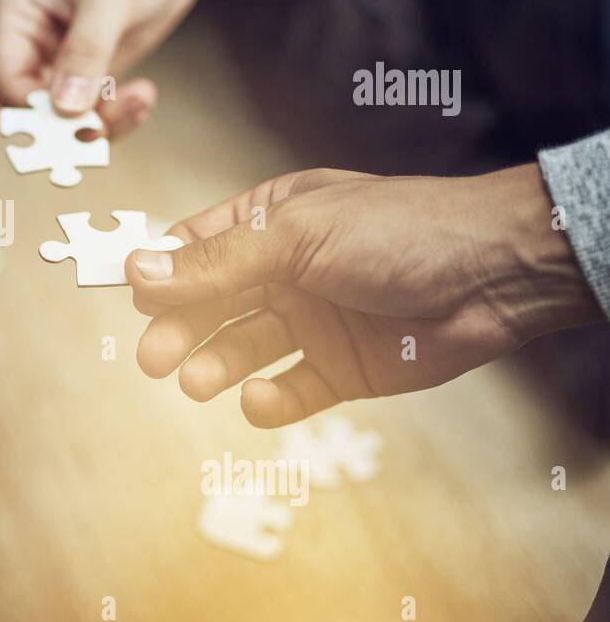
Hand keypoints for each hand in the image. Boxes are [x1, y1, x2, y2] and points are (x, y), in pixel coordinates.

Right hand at [0, 0, 210, 136]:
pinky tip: (143, 97)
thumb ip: (86, 52)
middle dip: (74, 121)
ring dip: (103, 120)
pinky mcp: (84, 70)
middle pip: (32, 105)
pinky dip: (115, 113)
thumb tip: (65, 110)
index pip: (8, 78)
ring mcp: (55, 56)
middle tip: (117, 122)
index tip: (82, 123)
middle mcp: (26, 38)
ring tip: (142, 101)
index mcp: (13, 10)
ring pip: (63, 115)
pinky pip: (90, 109)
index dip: (38, 111)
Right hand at [124, 165, 601, 427]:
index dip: (159, 273)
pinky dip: (269, 399)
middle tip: (153, 357)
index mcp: (270, 221)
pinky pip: (291, 388)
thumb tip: (137, 269)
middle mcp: (286, 270)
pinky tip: (259, 399)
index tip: (126, 298)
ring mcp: (313, 319)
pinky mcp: (341, 368)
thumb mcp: (295, 237)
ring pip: (244, 348)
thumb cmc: (399, 230)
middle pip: (212, 304)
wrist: (495, 274)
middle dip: (180, 329)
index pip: (196, 247)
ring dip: (215, 365)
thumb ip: (215, 262)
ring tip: (195, 382)